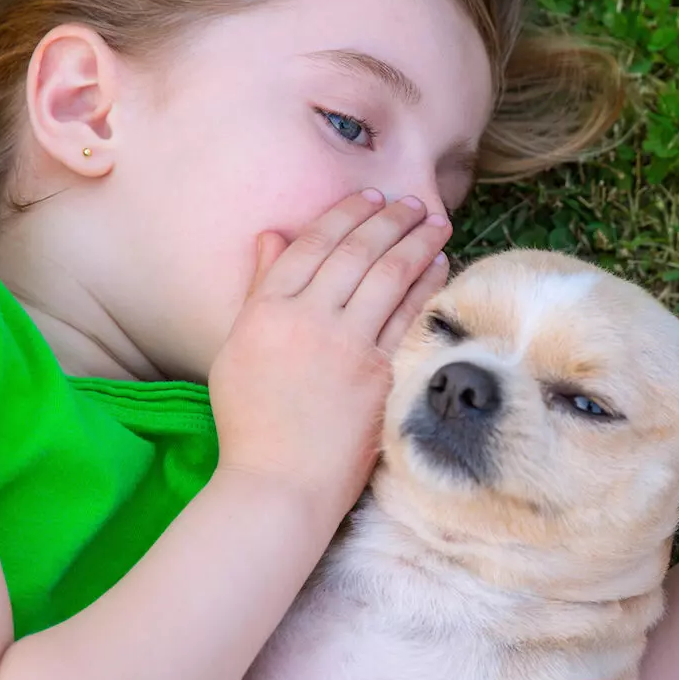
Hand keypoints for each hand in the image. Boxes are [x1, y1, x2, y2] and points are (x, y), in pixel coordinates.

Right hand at [208, 190, 450, 514]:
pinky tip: (440, 266)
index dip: (345, 214)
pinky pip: (409, 316)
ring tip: (434, 222)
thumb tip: (274, 235)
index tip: (369, 198)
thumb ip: (259, 288)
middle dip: (389, 218)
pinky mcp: (379, 373)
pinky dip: (427, 284)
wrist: (279, 481)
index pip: (312, 244)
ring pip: (388, 275)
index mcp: (266, 309)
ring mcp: (346, 345)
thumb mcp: (238, 347)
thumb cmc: (252, 420)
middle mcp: (307, 318)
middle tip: (412, 203)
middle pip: (356, 252)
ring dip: (416, 241)